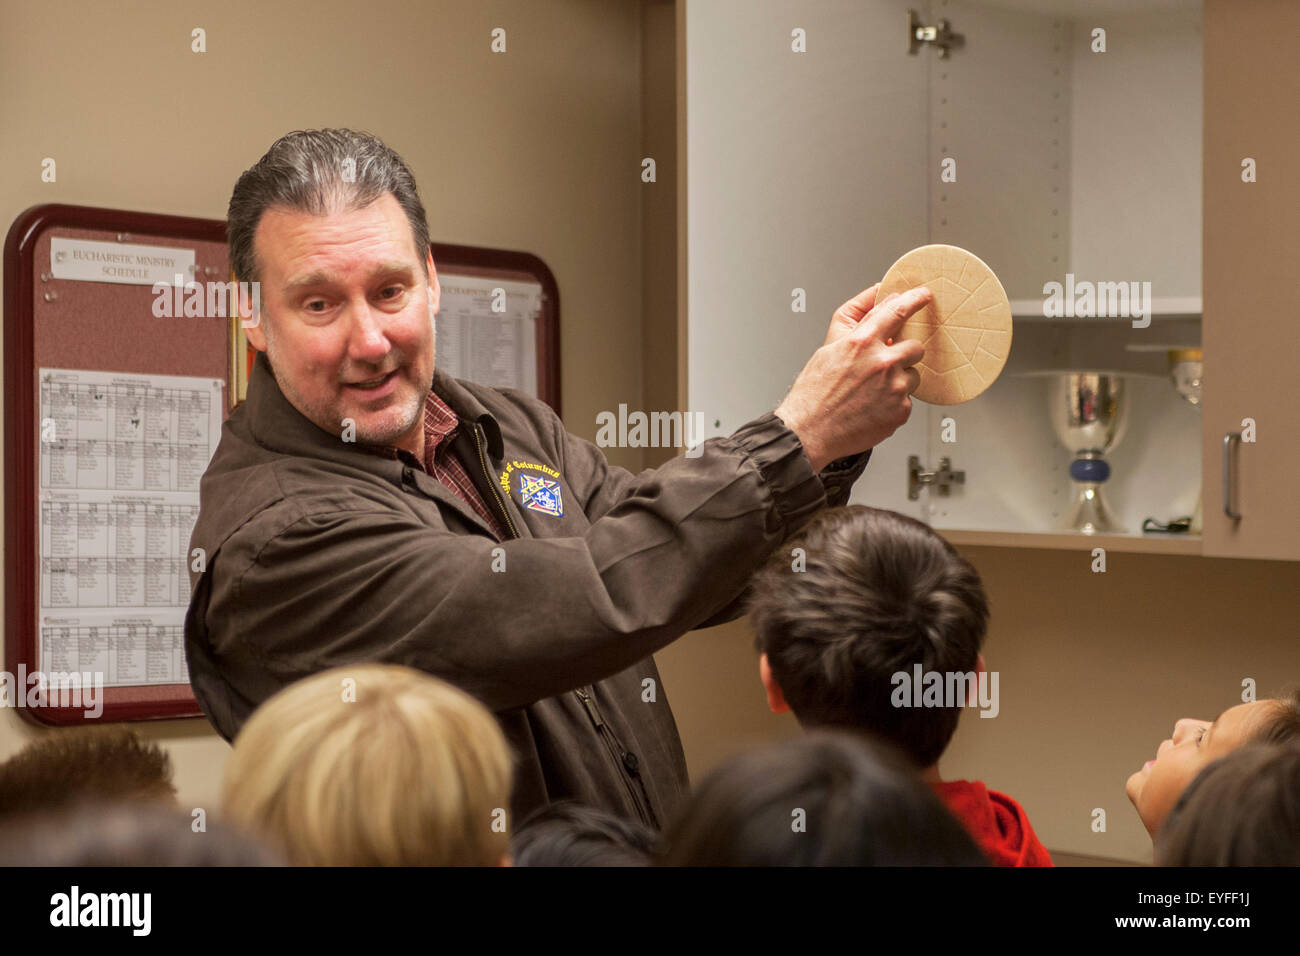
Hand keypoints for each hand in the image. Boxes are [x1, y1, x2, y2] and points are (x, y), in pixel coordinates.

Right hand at [774, 285, 930, 471]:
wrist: (810, 432)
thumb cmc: (814, 392)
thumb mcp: (829, 348)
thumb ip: (858, 322)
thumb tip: (881, 300)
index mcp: (862, 343)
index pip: (897, 311)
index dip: (914, 299)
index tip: (924, 295)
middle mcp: (882, 363)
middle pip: (915, 347)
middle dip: (904, 354)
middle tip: (885, 366)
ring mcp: (894, 388)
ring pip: (914, 376)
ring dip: (899, 380)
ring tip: (873, 392)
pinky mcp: (901, 411)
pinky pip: (908, 401)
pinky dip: (894, 403)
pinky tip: (873, 408)